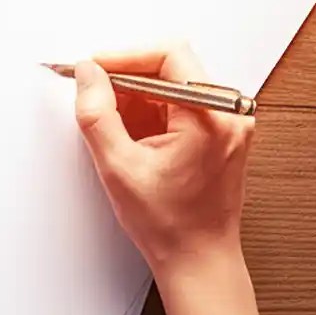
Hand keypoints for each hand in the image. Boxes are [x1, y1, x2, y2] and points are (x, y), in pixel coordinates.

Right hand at [73, 43, 267, 314]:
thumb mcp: (118, 167)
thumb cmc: (169, 225)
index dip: (123, 56)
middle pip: (169, 66)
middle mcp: (228, 114)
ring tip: (117, 131)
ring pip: (171, 84)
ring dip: (135, 97)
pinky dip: (148, 112)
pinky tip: (133, 138)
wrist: (198, 259)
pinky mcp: (219, 131)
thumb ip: (97, 113)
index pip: (168, 55)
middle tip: (94, 96)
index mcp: (211, 118)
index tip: (93, 69)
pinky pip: (178, 103)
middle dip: (125, 78)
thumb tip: (87, 74)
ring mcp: (228, 122)